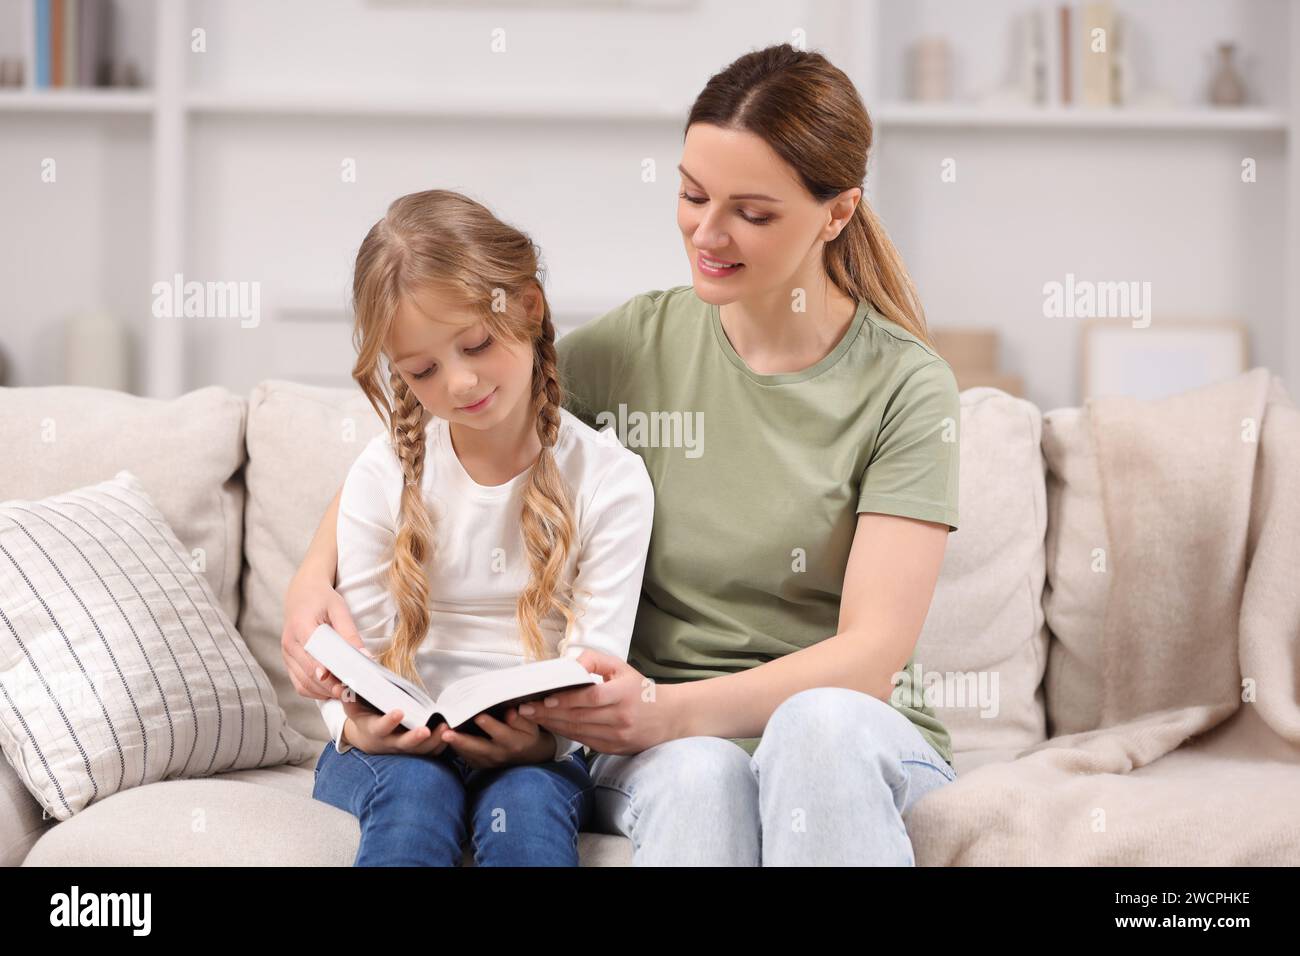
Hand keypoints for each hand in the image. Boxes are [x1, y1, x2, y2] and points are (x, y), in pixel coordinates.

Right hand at [282, 570, 363, 701]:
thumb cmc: (323, 599)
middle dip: (331, 686)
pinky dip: (314, 691)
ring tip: (344, 693)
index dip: (330, 673)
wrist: (302, 592)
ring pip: (303, 683)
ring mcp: (286, 654)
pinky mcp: (288, 661)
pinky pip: (299, 683)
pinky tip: (330, 690)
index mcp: (301, 627)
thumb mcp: (340, 610)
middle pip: (310, 674)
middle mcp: (289, 643)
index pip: (316, 656)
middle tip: (351, 693)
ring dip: (323, 692)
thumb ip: (350, 634)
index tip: (346, 684)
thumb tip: (365, 657)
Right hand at [340, 694, 449, 755]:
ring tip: (446, 728)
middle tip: (426, 729)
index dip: (389, 721)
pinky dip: (441, 745)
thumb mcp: (352, 705)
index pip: (380, 727)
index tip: (398, 712)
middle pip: (403, 744)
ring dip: (434, 741)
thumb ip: (348, 694)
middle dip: (414, 738)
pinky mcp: (415, 750)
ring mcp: (404, 748)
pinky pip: (430, 752)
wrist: (368, 737)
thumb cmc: (363, 715)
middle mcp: (390, 742)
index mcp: (374, 730)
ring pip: (420, 750)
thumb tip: (339, 682)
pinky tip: (450, 734)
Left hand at [441, 708, 555, 769]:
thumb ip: (521, 720)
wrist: (529, 756)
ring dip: (454, 745)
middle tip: (447, 733)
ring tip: (440, 735)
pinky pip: (465, 757)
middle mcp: (499, 754)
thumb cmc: (528, 735)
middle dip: (461, 740)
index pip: (500, 733)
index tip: (479, 716)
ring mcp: (488, 762)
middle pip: (478, 747)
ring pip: (468, 754)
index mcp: (513, 742)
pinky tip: (445, 739)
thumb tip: (510, 713)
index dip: (490, 725)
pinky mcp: (480, 764)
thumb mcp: (532, 726)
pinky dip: (455, 748)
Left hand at [519, 650, 681, 754]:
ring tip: (530, 717)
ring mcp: (617, 736)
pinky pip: (583, 741)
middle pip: (579, 717)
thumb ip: (595, 660)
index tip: (544, 699)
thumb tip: (570, 663)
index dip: (566, 699)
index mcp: (624, 694)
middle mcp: (621, 718)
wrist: (667, 718)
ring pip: (578, 731)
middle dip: (548, 714)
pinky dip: (565, 733)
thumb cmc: (639, 689)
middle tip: (524, 709)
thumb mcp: (622, 668)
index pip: (591, 698)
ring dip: (552, 725)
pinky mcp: (613, 748)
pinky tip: (550, 726)